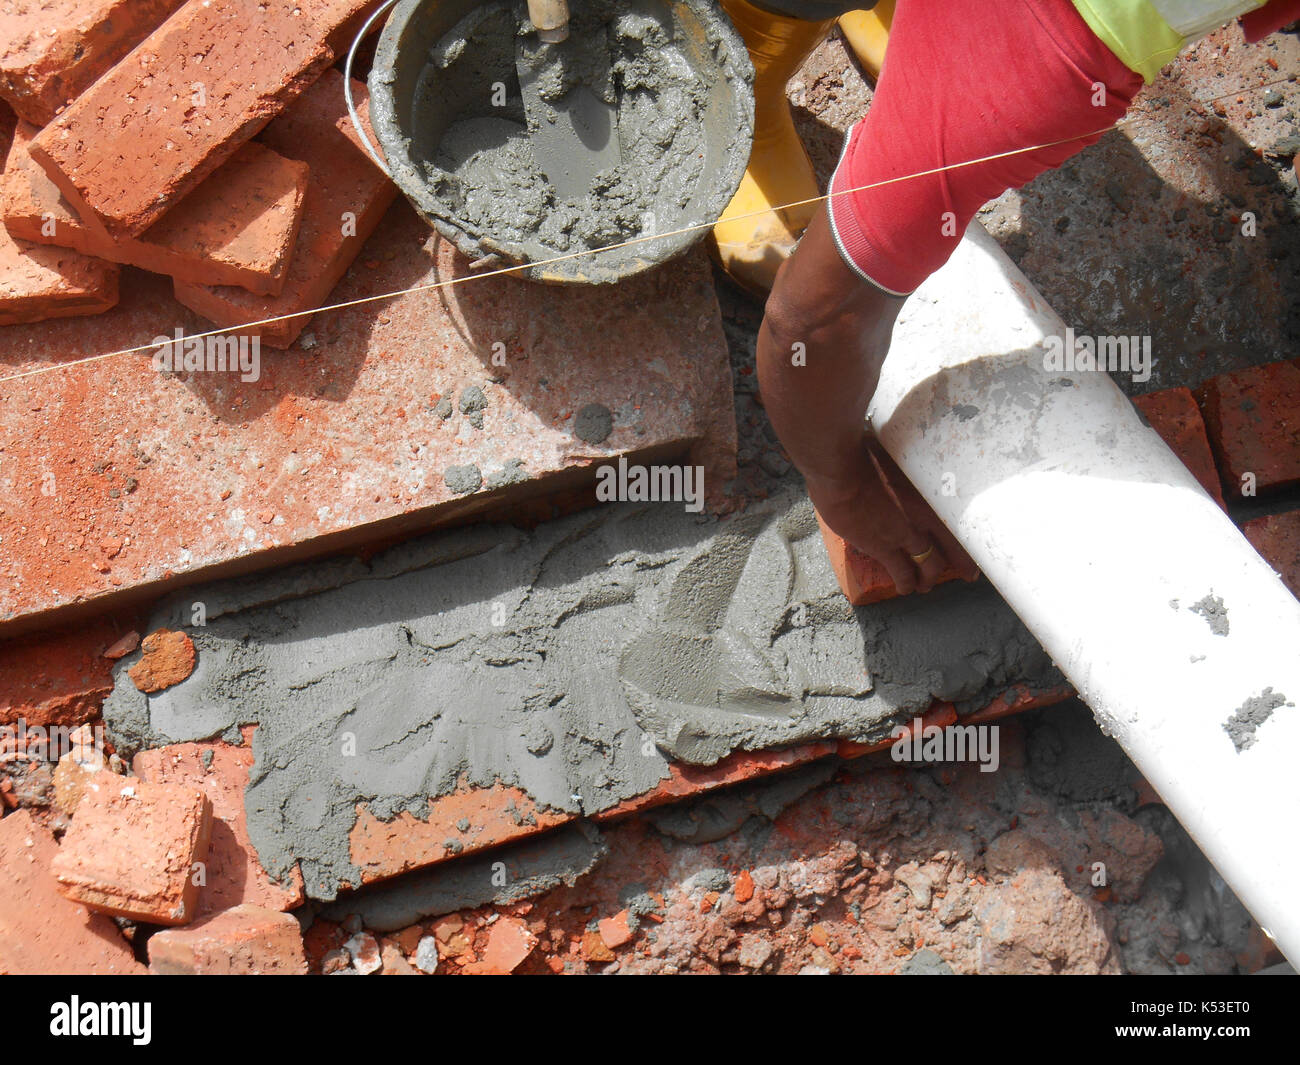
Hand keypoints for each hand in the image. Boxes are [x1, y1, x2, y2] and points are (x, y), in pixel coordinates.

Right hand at [807, 436, 977, 595]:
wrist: (840, 470)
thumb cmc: (860, 451)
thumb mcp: (893, 452)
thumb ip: (901, 463)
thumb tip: (901, 454)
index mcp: (931, 487)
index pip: (960, 514)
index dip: (966, 528)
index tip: (971, 535)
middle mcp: (927, 514)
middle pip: (954, 544)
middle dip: (960, 562)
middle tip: (965, 572)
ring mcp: (907, 533)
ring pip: (931, 564)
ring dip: (929, 577)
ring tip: (926, 585)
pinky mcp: (885, 548)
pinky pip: (902, 572)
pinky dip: (906, 583)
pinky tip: (906, 589)